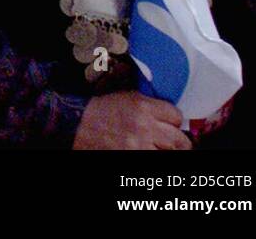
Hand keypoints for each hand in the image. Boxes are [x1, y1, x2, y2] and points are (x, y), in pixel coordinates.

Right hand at [73, 91, 190, 149]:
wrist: (76, 124)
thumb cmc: (100, 109)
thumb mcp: (125, 96)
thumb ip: (148, 103)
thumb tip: (169, 113)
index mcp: (143, 106)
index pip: (176, 116)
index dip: (174, 120)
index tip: (170, 124)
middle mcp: (145, 126)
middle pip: (179, 140)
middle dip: (178, 142)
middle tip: (173, 143)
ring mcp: (139, 145)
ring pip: (170, 153)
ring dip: (166, 151)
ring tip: (158, 147)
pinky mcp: (133, 157)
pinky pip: (155, 159)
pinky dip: (153, 155)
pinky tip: (146, 150)